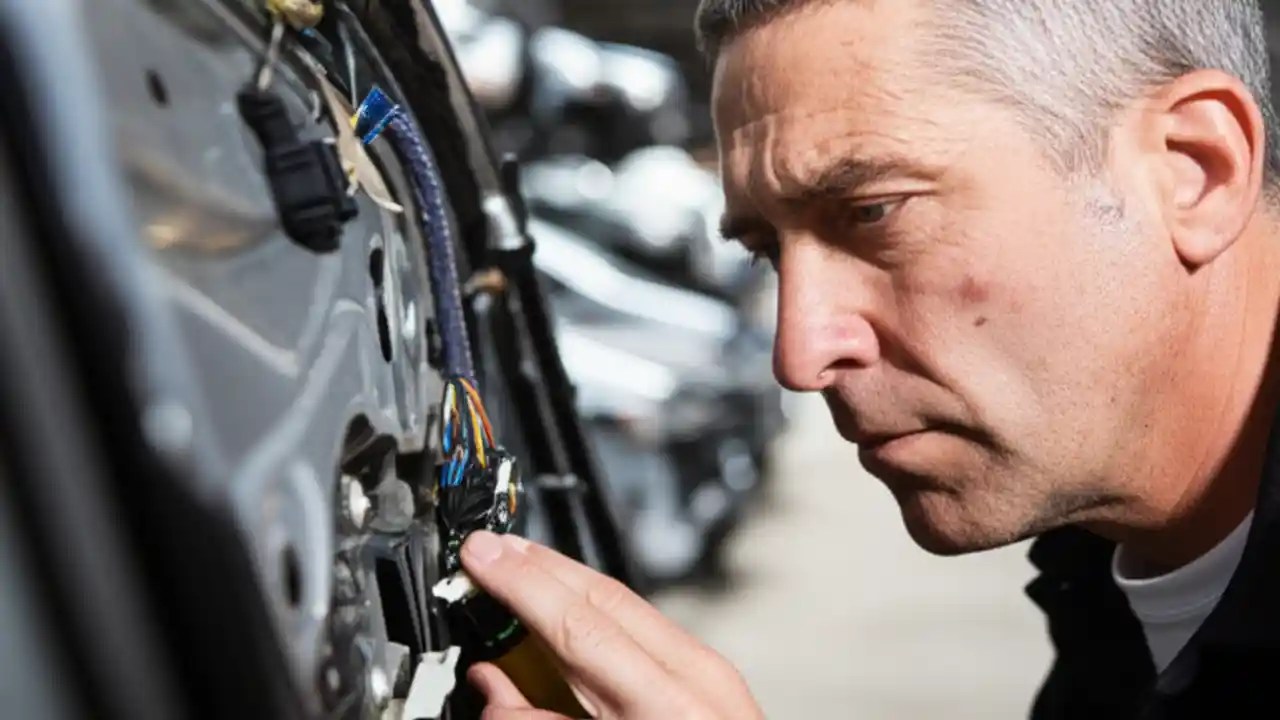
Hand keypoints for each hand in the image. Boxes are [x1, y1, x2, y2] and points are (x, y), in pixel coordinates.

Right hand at [459, 531, 764, 719]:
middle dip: (541, 567)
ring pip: (627, 606)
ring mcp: (710, 676)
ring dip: (568, 580)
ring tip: (520, 562)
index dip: (522, 584)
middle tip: (491, 546)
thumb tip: (495, 700)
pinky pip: (644, 629)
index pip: (580, 625)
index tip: (482, 556)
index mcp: (669, 706)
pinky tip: (569, 607)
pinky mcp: (711, 680)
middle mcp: (697, 678)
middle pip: (606, 599)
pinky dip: (598, 611)